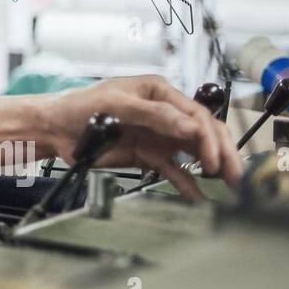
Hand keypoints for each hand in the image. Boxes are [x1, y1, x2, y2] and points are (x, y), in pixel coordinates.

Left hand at [43, 75, 241, 198]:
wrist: (55, 128)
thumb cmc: (78, 105)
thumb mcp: (115, 103)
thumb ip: (153, 114)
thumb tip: (188, 126)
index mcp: (158, 92)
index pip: (195, 114)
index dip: (208, 137)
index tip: (214, 157)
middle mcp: (163, 113)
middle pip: (202, 133)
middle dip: (221, 153)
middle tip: (233, 175)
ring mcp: (157, 136)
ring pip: (193, 152)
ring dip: (211, 168)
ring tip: (228, 187)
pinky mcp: (147, 156)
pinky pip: (173, 170)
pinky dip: (187, 183)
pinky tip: (199, 196)